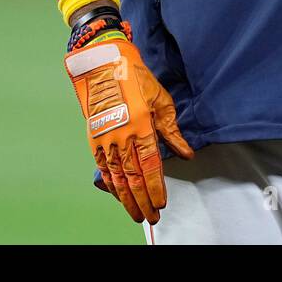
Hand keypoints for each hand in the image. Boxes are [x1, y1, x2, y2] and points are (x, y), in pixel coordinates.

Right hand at [64, 29, 192, 223]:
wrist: (104, 64)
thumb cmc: (136, 78)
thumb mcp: (161, 101)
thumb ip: (172, 131)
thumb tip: (186, 153)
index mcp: (140, 126)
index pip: (150, 165)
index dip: (155, 187)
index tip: (161, 203)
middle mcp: (120, 136)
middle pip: (133, 177)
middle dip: (142, 200)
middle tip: (151, 217)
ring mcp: (105, 138)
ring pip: (117, 176)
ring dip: (126, 198)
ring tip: (136, 213)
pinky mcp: (94, 138)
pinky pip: (103, 167)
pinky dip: (111, 184)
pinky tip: (118, 194)